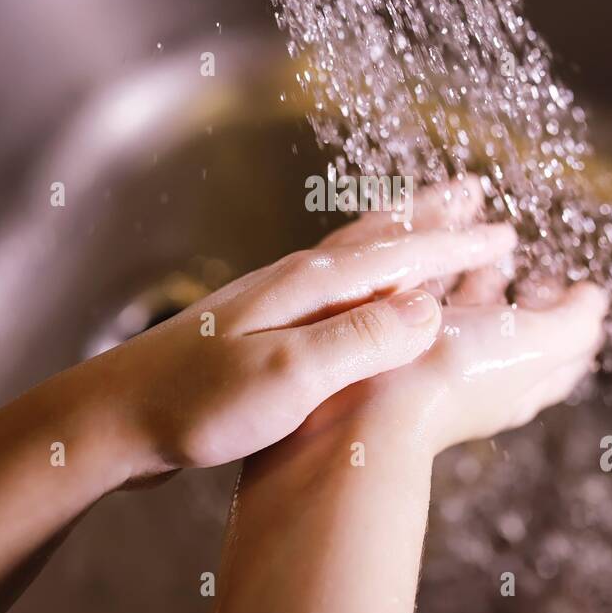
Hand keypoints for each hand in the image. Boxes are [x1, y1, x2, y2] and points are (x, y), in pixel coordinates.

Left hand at [73, 213, 517, 481]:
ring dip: (397, 236)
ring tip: (427, 220)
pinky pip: (333, 289)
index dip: (455, 245)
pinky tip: (359, 292)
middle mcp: (293, 282)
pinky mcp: (257, 332)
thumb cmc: (191, 403)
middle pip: (375, 236)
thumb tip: (431, 308)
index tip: (503, 235)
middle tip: (472, 192)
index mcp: (308, 287)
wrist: (108, 420)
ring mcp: (272, 303)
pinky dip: (364, 276)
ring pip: (352, 257)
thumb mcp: (286, 376)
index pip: (399, 255)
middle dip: (429, 217)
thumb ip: (359, 340)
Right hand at [291, 180, 608, 457]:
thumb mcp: (534, 345)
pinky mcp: (387, 343)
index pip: (559, 354)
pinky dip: (426, 275)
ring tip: (470, 240)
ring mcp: (427, 360)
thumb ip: (574, 322)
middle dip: (514, 292)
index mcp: (516, 384)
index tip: (563, 281)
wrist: (364, 403)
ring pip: (458, 313)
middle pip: (507, 330)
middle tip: (513, 253)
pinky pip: (416, 302)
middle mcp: (473, 375)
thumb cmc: (452, 375)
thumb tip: (595, 297)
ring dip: (468, 276)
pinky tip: (421, 251)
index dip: (568, 316)